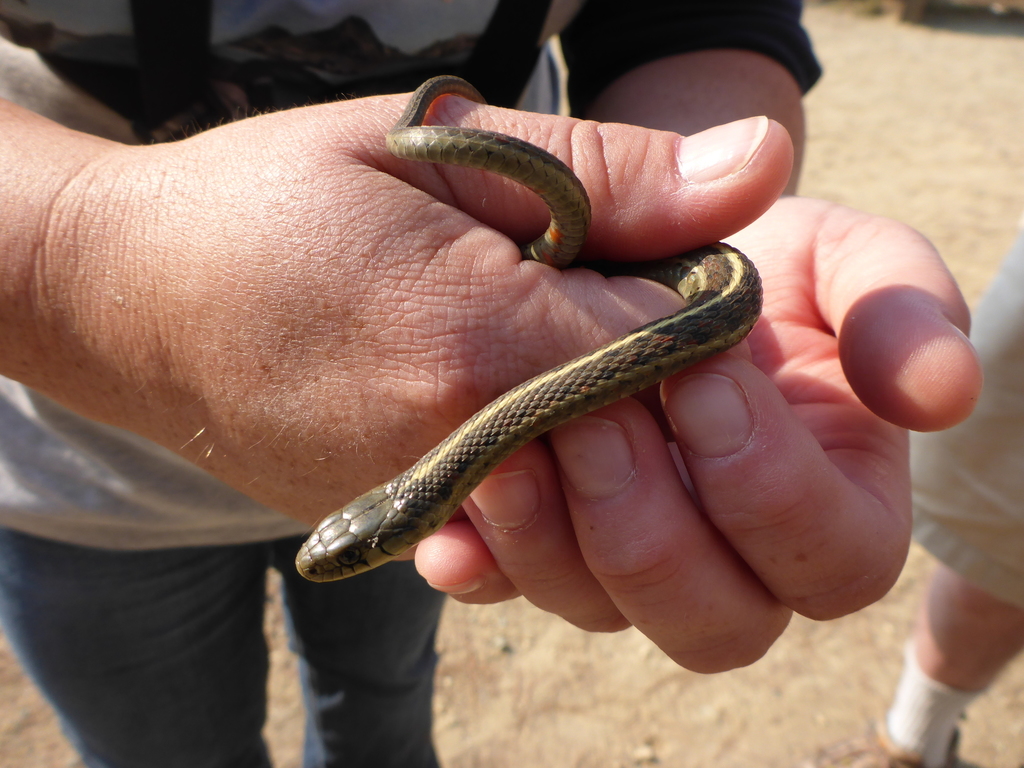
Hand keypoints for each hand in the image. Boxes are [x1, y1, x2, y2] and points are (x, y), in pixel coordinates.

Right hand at [2, 91, 790, 527]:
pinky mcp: (408, 533)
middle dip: (666, 374)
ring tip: (557, 343)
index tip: (678, 258)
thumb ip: (607, 170)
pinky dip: (552, 473)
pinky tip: (523, 406)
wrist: (129, 300)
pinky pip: (528, 530)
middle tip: (619, 293)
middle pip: (650, 437)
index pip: (681, 348)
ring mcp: (434, 510)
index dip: (705, 301)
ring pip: (598, 497)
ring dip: (612, 424)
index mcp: (482, 342)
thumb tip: (760, 164)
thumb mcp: (434, 146)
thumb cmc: (273, 200)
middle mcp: (467, 452)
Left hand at [414, 194, 980, 671]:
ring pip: (613, 616)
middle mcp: (729, 542)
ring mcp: (633, 546)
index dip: (773, 491)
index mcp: (826, 488)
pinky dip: (484, 562)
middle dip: (657, 531)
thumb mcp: (823, 246)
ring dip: (564, 545)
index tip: (702, 377)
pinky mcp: (546, 537)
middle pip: (723, 623)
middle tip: (597, 419)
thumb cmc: (749, 252)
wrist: (638, 245)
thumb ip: (882, 290)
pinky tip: (450, 529)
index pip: (838, 556)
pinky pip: (515, 588)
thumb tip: (937, 386)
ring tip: (514, 445)